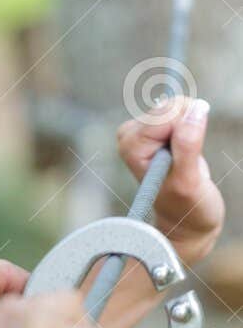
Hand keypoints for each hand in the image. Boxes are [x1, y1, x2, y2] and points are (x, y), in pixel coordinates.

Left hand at [117, 95, 223, 266]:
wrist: (186, 222)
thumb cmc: (186, 208)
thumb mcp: (189, 182)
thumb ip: (189, 146)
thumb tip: (196, 109)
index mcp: (131, 146)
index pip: (166, 113)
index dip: (187, 128)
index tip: (187, 155)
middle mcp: (131, 136)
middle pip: (172, 105)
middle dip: (189, 127)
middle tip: (188, 159)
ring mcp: (142, 132)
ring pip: (179, 105)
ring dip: (192, 129)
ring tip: (187, 157)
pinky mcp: (156, 129)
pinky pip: (183, 110)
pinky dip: (192, 126)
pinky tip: (186, 150)